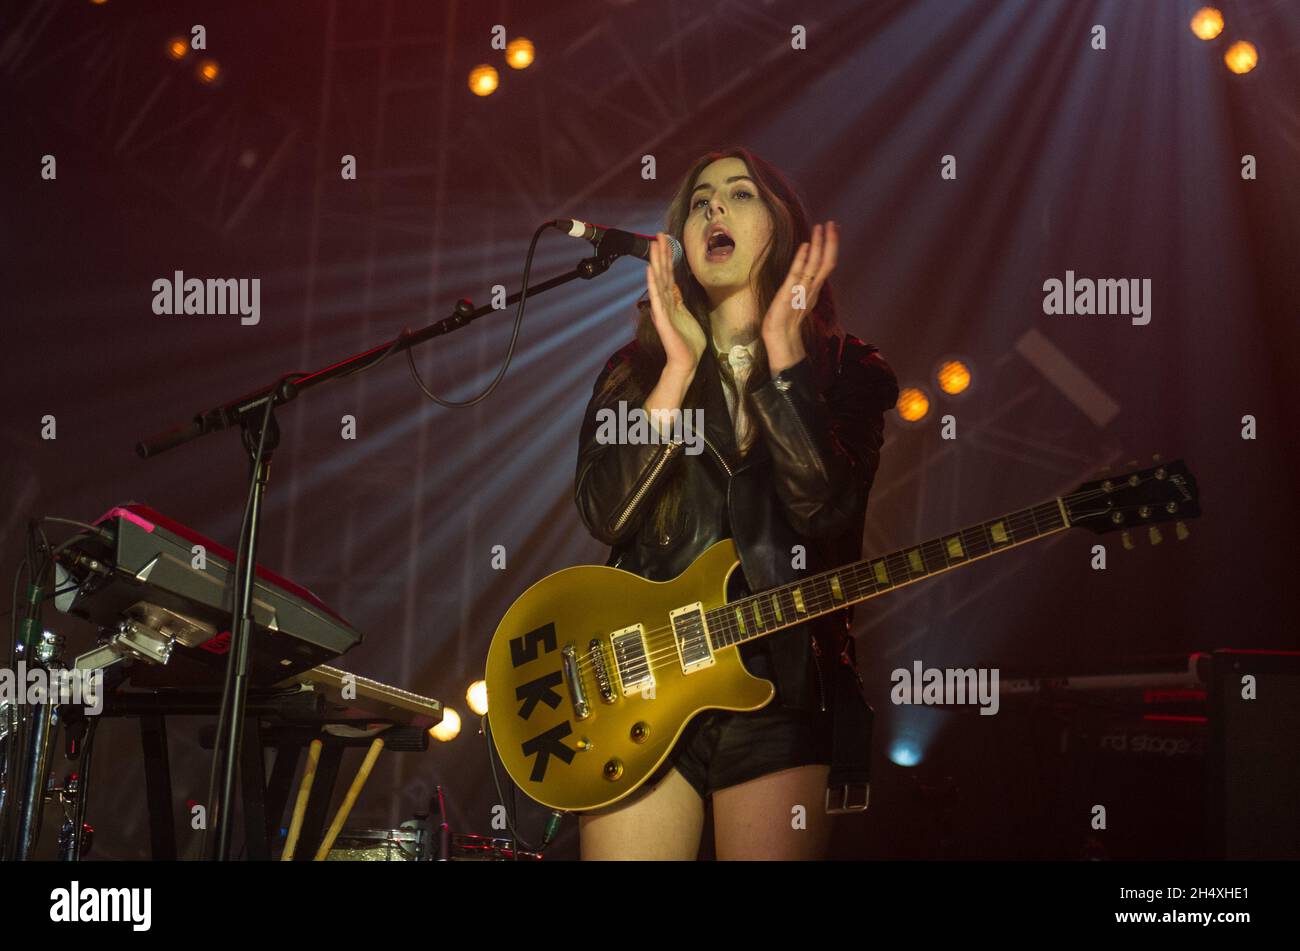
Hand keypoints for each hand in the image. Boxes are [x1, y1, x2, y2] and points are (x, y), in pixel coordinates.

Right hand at [646, 232, 705, 376]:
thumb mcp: (687, 315)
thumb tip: (674, 287)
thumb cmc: (689, 342)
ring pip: (659, 282)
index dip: (667, 257)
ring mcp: (663, 309)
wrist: (687, 361)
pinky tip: (651, 271)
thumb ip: (679, 300)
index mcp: (673, 301)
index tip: (666, 240)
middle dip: (662, 254)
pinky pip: (658, 299)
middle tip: (659, 235)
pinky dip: (654, 284)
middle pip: (663, 273)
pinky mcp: (663, 319)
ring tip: (654, 247)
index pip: (669, 274)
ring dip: (656, 263)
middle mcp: (666, 302)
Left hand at [761, 221, 837, 369]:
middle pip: (827, 262)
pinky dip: (802, 259)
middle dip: (831, 242)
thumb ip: (803, 285)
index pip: (827, 264)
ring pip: (816, 265)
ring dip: (819, 245)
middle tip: (832, 223)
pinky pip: (798, 274)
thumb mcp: (798, 298)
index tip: (832, 230)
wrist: (781, 339)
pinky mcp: (790, 294)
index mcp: (814, 289)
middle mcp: (812, 288)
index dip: (831, 247)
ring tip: (821, 227)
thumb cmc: (786, 320)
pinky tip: (805, 246)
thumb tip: (805, 270)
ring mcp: (802, 291)